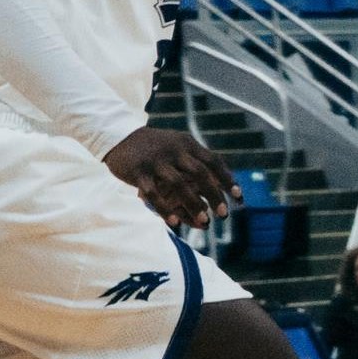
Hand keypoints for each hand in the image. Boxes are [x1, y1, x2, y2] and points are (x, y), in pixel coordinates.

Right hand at [103, 127, 238, 228]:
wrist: (118, 135)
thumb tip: (221, 185)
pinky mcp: (138, 172)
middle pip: (200, 173)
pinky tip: (175, 223)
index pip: (214, 162)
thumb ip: (198, 161)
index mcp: (188, 144)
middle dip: (214, 195)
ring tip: (205, 223)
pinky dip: (165, 209)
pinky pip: (153, 193)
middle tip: (224, 215)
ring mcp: (156, 161)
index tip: (239, 198)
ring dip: (193, 204)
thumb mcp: (179, 146)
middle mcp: (174, 150)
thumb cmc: (156, 147)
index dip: (228, 180)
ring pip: (178, 184)